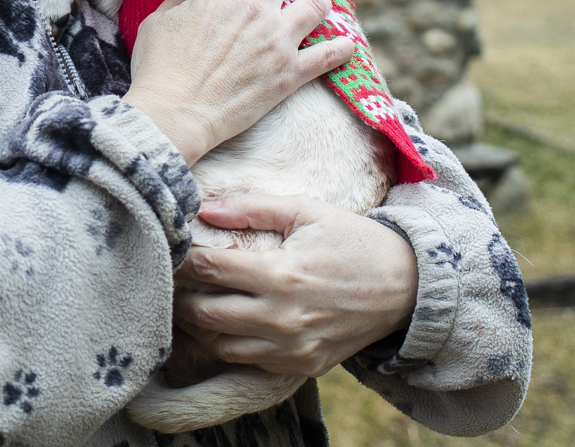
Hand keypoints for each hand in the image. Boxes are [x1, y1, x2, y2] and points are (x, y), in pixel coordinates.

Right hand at [122, 0, 354, 164]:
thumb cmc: (159, 67)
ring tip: (313, 6)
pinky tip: (346, 45)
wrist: (175, 113)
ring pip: (316, 4)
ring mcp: (278, 40)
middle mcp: (256, 8)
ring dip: (316, 1)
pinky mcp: (290, 72)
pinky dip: (340, 49)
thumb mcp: (158, 23)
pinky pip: (328, 55)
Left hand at [173, 194, 418, 376]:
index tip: (168, 249)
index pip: (209, 269)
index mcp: (281, 275)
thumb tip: (203, 207)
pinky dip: (228, 345)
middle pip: (204, 314)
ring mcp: (292, 348)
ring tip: (188, 302)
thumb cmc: (352, 241)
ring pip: (220, 346)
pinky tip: (221, 323)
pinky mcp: (302, 366)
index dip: (181, 259)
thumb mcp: (306, 211)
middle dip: (179, 296)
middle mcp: (283, 318)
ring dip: (198, 326)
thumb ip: (251, 207)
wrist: (406, 287)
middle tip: (168, 279)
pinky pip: (248, 362)